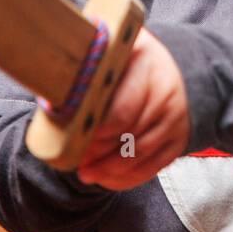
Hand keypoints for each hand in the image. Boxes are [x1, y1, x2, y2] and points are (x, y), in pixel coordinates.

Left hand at [74, 26, 189, 189]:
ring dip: (110, 169)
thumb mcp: (105, 52)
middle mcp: (166, 88)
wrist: (161, 68)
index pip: (122, 109)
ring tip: (86, 174)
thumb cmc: (121, 63)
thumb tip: (53, 104)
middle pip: (131, 133)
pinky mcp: (179, 139)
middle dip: (100, 152)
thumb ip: (83, 71)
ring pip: (141, 153)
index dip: (97, 131)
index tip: (75, 140)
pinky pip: (154, 166)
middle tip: (76, 161)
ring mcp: (176, 115)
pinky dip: (128, 178)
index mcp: (144, 62)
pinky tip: (106, 179)